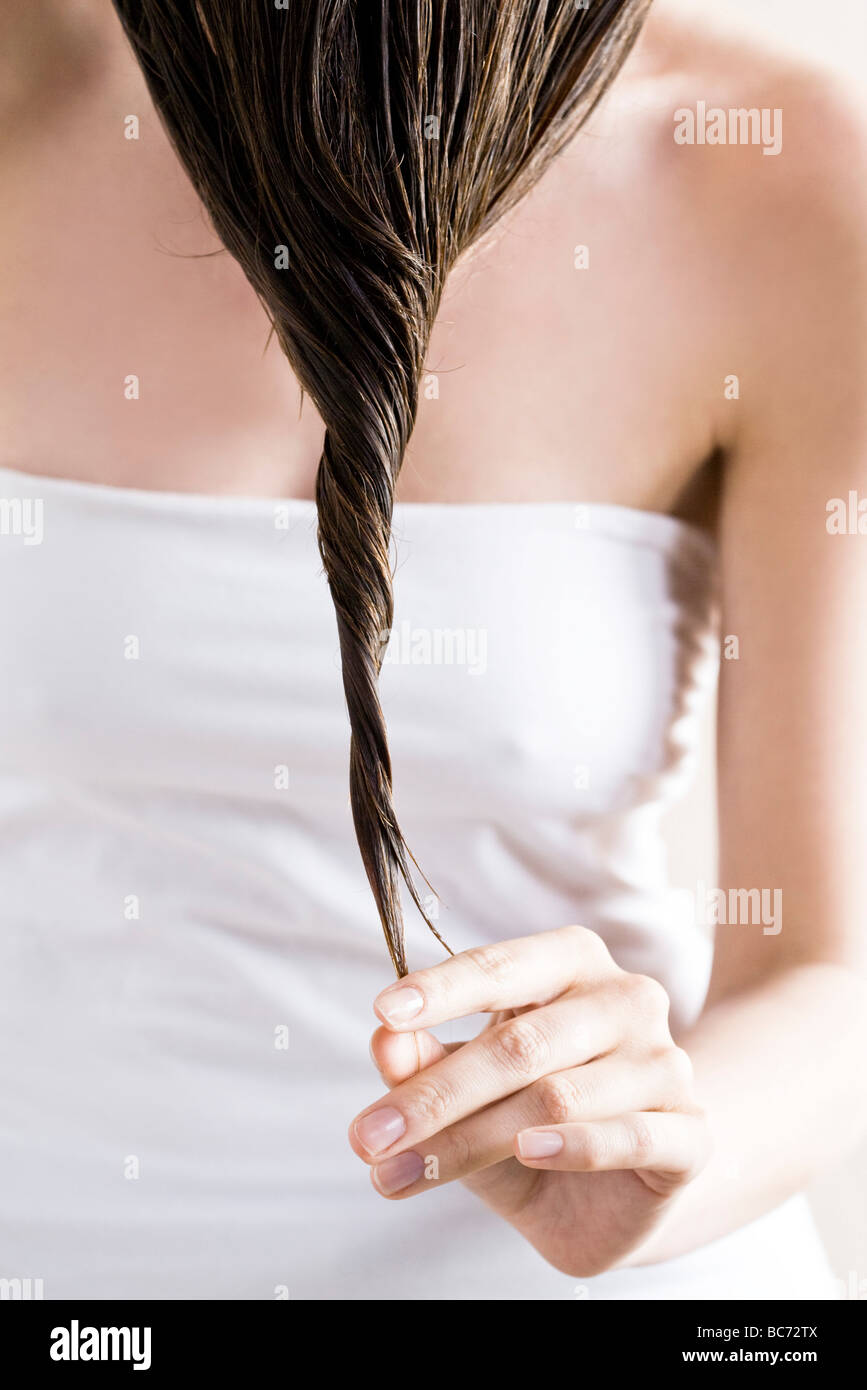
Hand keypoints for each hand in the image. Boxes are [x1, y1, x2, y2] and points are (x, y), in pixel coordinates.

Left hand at [349, 926, 709, 1275]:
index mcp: (571, 962)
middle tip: (365, 1136)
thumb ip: (425, 1058)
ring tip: (401, 1174)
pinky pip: (631, 1134)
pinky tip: (527, 1152)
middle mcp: (625, 999)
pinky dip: (576, 1146)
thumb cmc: (528, 1117)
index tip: (384, 1011)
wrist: (616, 1192)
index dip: (441, 989)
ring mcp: (665, 1063)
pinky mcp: (690, 1132)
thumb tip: (384, 1038)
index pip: (500, 968)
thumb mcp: (466, 1088)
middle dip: (433, 1095)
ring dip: (469, 1140)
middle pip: (519, 1044)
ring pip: (558, 1097)